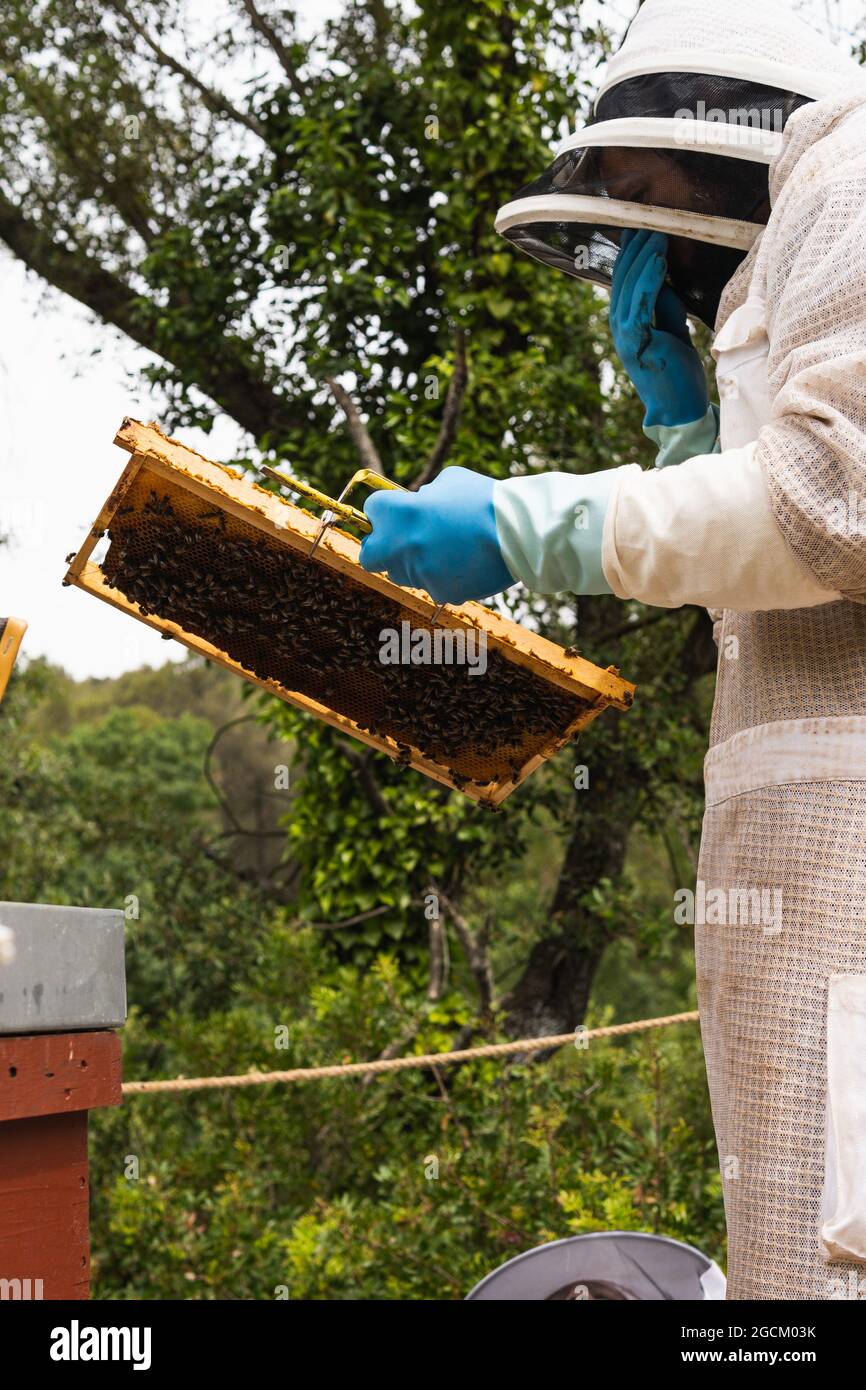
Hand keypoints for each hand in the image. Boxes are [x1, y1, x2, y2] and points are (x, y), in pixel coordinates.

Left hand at [359, 466, 514, 604]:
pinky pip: (431, 585)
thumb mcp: (450, 481)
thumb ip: (426, 494)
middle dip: (380, 547)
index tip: (393, 512)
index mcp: (403, 513)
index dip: (384, 511)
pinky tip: (463, 564)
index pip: (372, 511)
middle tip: (400, 541)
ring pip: (402, 573)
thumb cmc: (486, 501)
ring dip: (414, 562)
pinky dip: (442, 577)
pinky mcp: (440, 593)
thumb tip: (419, 504)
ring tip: (445, 550)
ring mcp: (420, 573)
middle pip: (371, 554)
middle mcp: (404, 546)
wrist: (520, 533)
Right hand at [610, 229, 708, 427]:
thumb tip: (664, 279)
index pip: (625, 280)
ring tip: (656, 233)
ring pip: (628, 288)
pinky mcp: (635, 343)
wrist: (680, 408)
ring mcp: (624, 336)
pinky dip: (648, 280)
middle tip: (649, 220)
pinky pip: (639, 304)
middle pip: (622, 279)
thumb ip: (665, 306)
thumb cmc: (678, 373)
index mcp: (627, 323)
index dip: (632, 253)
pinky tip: (659, 260)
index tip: (643, 227)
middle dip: (636, 248)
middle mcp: (619, 327)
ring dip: (642, 258)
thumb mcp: (673, 330)